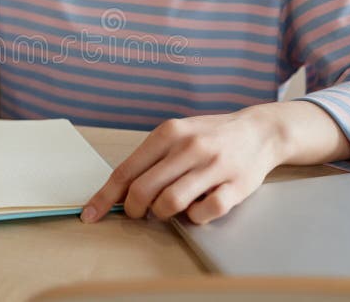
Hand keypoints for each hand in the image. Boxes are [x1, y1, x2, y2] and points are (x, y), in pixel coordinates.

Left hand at [81, 107, 286, 224]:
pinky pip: (205, 213)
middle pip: (143, 190)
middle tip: (138, 213)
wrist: (259, 131)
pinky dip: (194, 218)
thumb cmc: (209, 136)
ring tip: (167, 210)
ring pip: (171, 203)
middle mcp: (189, 147)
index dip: (105, 197)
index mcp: (168, 133)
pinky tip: (196, 209)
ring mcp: (214, 166)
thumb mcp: (176, 135)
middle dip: (133, 210)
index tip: (90, 215)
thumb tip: (117, 192)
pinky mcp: (236, 185)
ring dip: (162, 214)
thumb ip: (150, 159)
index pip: (126, 171)